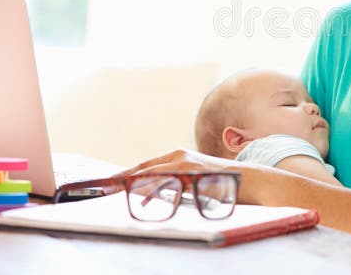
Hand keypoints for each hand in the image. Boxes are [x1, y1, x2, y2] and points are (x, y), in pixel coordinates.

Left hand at [116, 148, 266, 203]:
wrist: (247, 181)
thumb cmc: (220, 183)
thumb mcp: (193, 181)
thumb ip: (174, 184)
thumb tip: (149, 194)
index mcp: (178, 157)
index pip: (146, 166)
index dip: (126, 173)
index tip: (109, 181)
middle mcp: (178, 156)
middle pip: (142, 167)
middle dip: (121, 176)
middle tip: (102, 185)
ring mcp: (184, 163)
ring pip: (149, 172)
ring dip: (129, 181)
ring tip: (111, 188)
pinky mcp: (190, 173)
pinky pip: (164, 180)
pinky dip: (147, 187)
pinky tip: (137, 194)